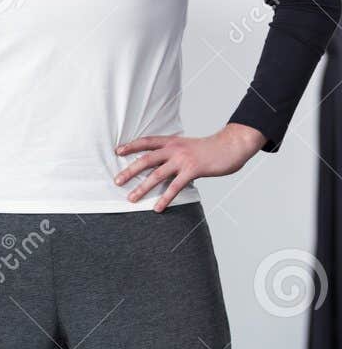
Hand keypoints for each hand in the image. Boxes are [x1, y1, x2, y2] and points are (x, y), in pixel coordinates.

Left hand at [115, 123, 265, 212]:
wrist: (232, 145)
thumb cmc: (210, 148)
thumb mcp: (188, 147)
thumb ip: (174, 154)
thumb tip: (161, 166)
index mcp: (173, 142)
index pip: (148, 141)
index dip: (132, 145)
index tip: (117, 151)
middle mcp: (175, 149)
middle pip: (146, 159)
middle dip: (130, 171)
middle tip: (116, 181)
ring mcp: (183, 159)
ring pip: (157, 175)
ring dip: (142, 188)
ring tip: (131, 199)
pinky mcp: (193, 170)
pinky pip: (175, 187)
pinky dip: (165, 198)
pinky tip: (157, 208)